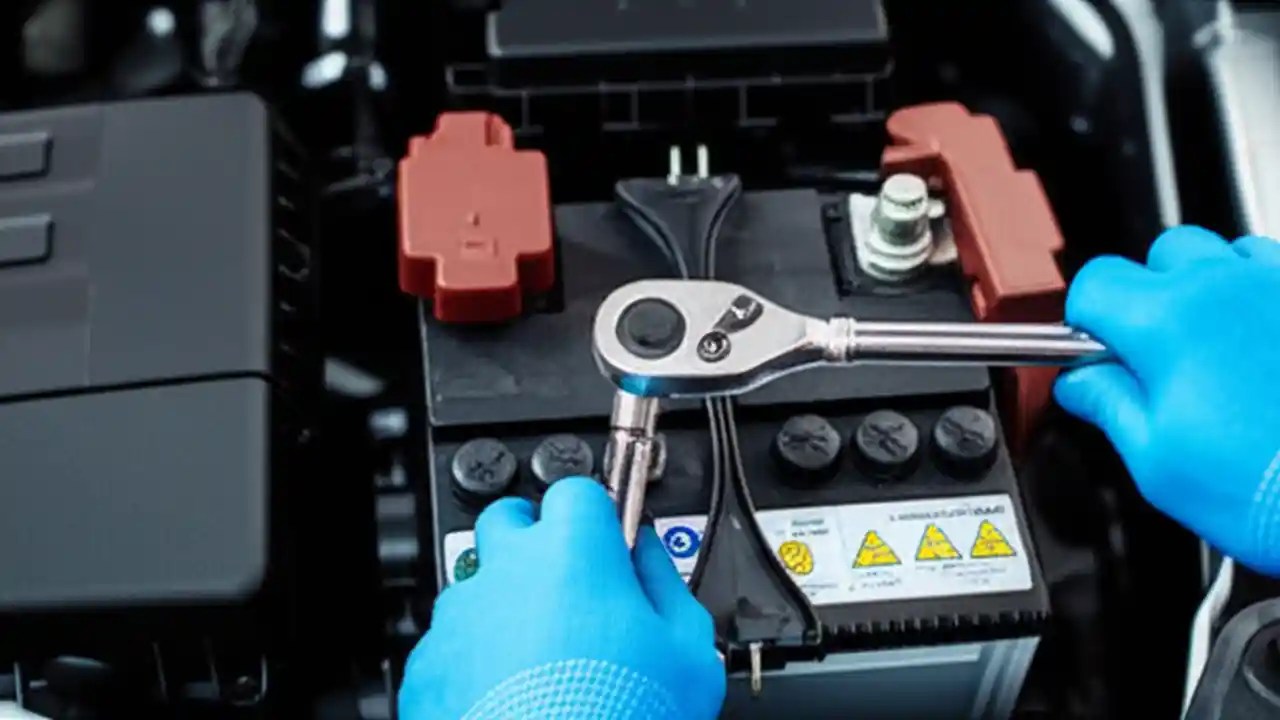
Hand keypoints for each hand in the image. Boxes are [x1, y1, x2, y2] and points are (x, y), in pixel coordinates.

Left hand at [398, 476, 724, 719]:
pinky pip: (452, 643)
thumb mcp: (691, 649)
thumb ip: (666, 582)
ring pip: (479, 584)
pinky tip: (512, 696)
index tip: (612, 544)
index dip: (598, 517)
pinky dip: (476, 659)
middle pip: (512, 519)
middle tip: (572, 589)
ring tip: (546, 659)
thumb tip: (648, 555)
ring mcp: (459, 618)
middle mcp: (505, 570)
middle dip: (538, 543)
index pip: (577, 490)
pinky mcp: (428, 667)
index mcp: (571, 550)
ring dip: (507, 605)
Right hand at [1055, 226, 1279, 574]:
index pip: (1094, 282)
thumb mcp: (1156, 459)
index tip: (1096, 352)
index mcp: (1165, 320)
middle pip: (1159, 256)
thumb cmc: (1265, 487)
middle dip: (1146, 298)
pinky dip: (1259, 297)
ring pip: (1223, 254)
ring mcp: (1279, 286)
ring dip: (1205, 289)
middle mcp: (1225, 284)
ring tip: (1213, 349)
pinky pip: (1276, 273)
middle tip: (1156, 358)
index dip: (1085, 319)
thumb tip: (1079, 383)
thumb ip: (1106, 404)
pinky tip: (1261, 347)